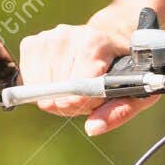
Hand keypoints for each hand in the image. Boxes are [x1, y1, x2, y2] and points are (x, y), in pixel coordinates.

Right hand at [17, 5, 156, 135]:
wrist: (111, 35)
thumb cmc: (125, 66)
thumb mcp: (135, 90)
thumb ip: (118, 112)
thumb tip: (92, 129)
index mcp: (95, 43)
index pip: (77, 87)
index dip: (84, 104)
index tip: (95, 101)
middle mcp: (68, 36)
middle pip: (57, 92)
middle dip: (73, 102)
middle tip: (88, 94)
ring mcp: (48, 37)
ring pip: (40, 88)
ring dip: (57, 96)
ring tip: (75, 86)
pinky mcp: (32, 43)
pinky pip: (28, 80)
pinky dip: (43, 88)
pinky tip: (60, 79)